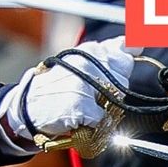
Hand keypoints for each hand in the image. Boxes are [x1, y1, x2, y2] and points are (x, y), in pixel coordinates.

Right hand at [0, 36, 136, 143]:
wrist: (28, 105)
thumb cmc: (57, 84)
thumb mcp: (81, 60)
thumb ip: (112, 50)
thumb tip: (139, 43)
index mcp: (91, 50)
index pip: (123, 56)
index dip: (120, 68)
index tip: (113, 70)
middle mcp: (89, 63)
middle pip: (121, 82)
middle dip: (110, 92)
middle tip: (86, 93)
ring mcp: (85, 84)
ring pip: (114, 102)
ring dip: (101, 108)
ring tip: (81, 103)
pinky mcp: (80, 105)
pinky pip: (102, 120)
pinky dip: (91, 123)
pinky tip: (76, 116)